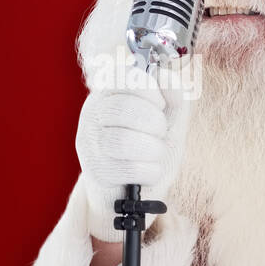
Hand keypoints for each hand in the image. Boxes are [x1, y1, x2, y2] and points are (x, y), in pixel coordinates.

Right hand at [74, 65, 192, 242]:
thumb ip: (174, 94)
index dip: (149, 90)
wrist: (138, 190)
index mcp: (111, 92)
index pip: (123, 75)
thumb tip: (165, 75)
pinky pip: (128, 169)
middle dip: (155, 124)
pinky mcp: (95, 170)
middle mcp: (94, 113)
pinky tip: (148, 171)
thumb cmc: (152, 148)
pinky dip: (149, 172)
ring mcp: (90, 142)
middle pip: (124, 109)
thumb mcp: (171, 119)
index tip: (159, 104)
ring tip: (154, 154)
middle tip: (158, 134)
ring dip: (153, 150)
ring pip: (123, 141)